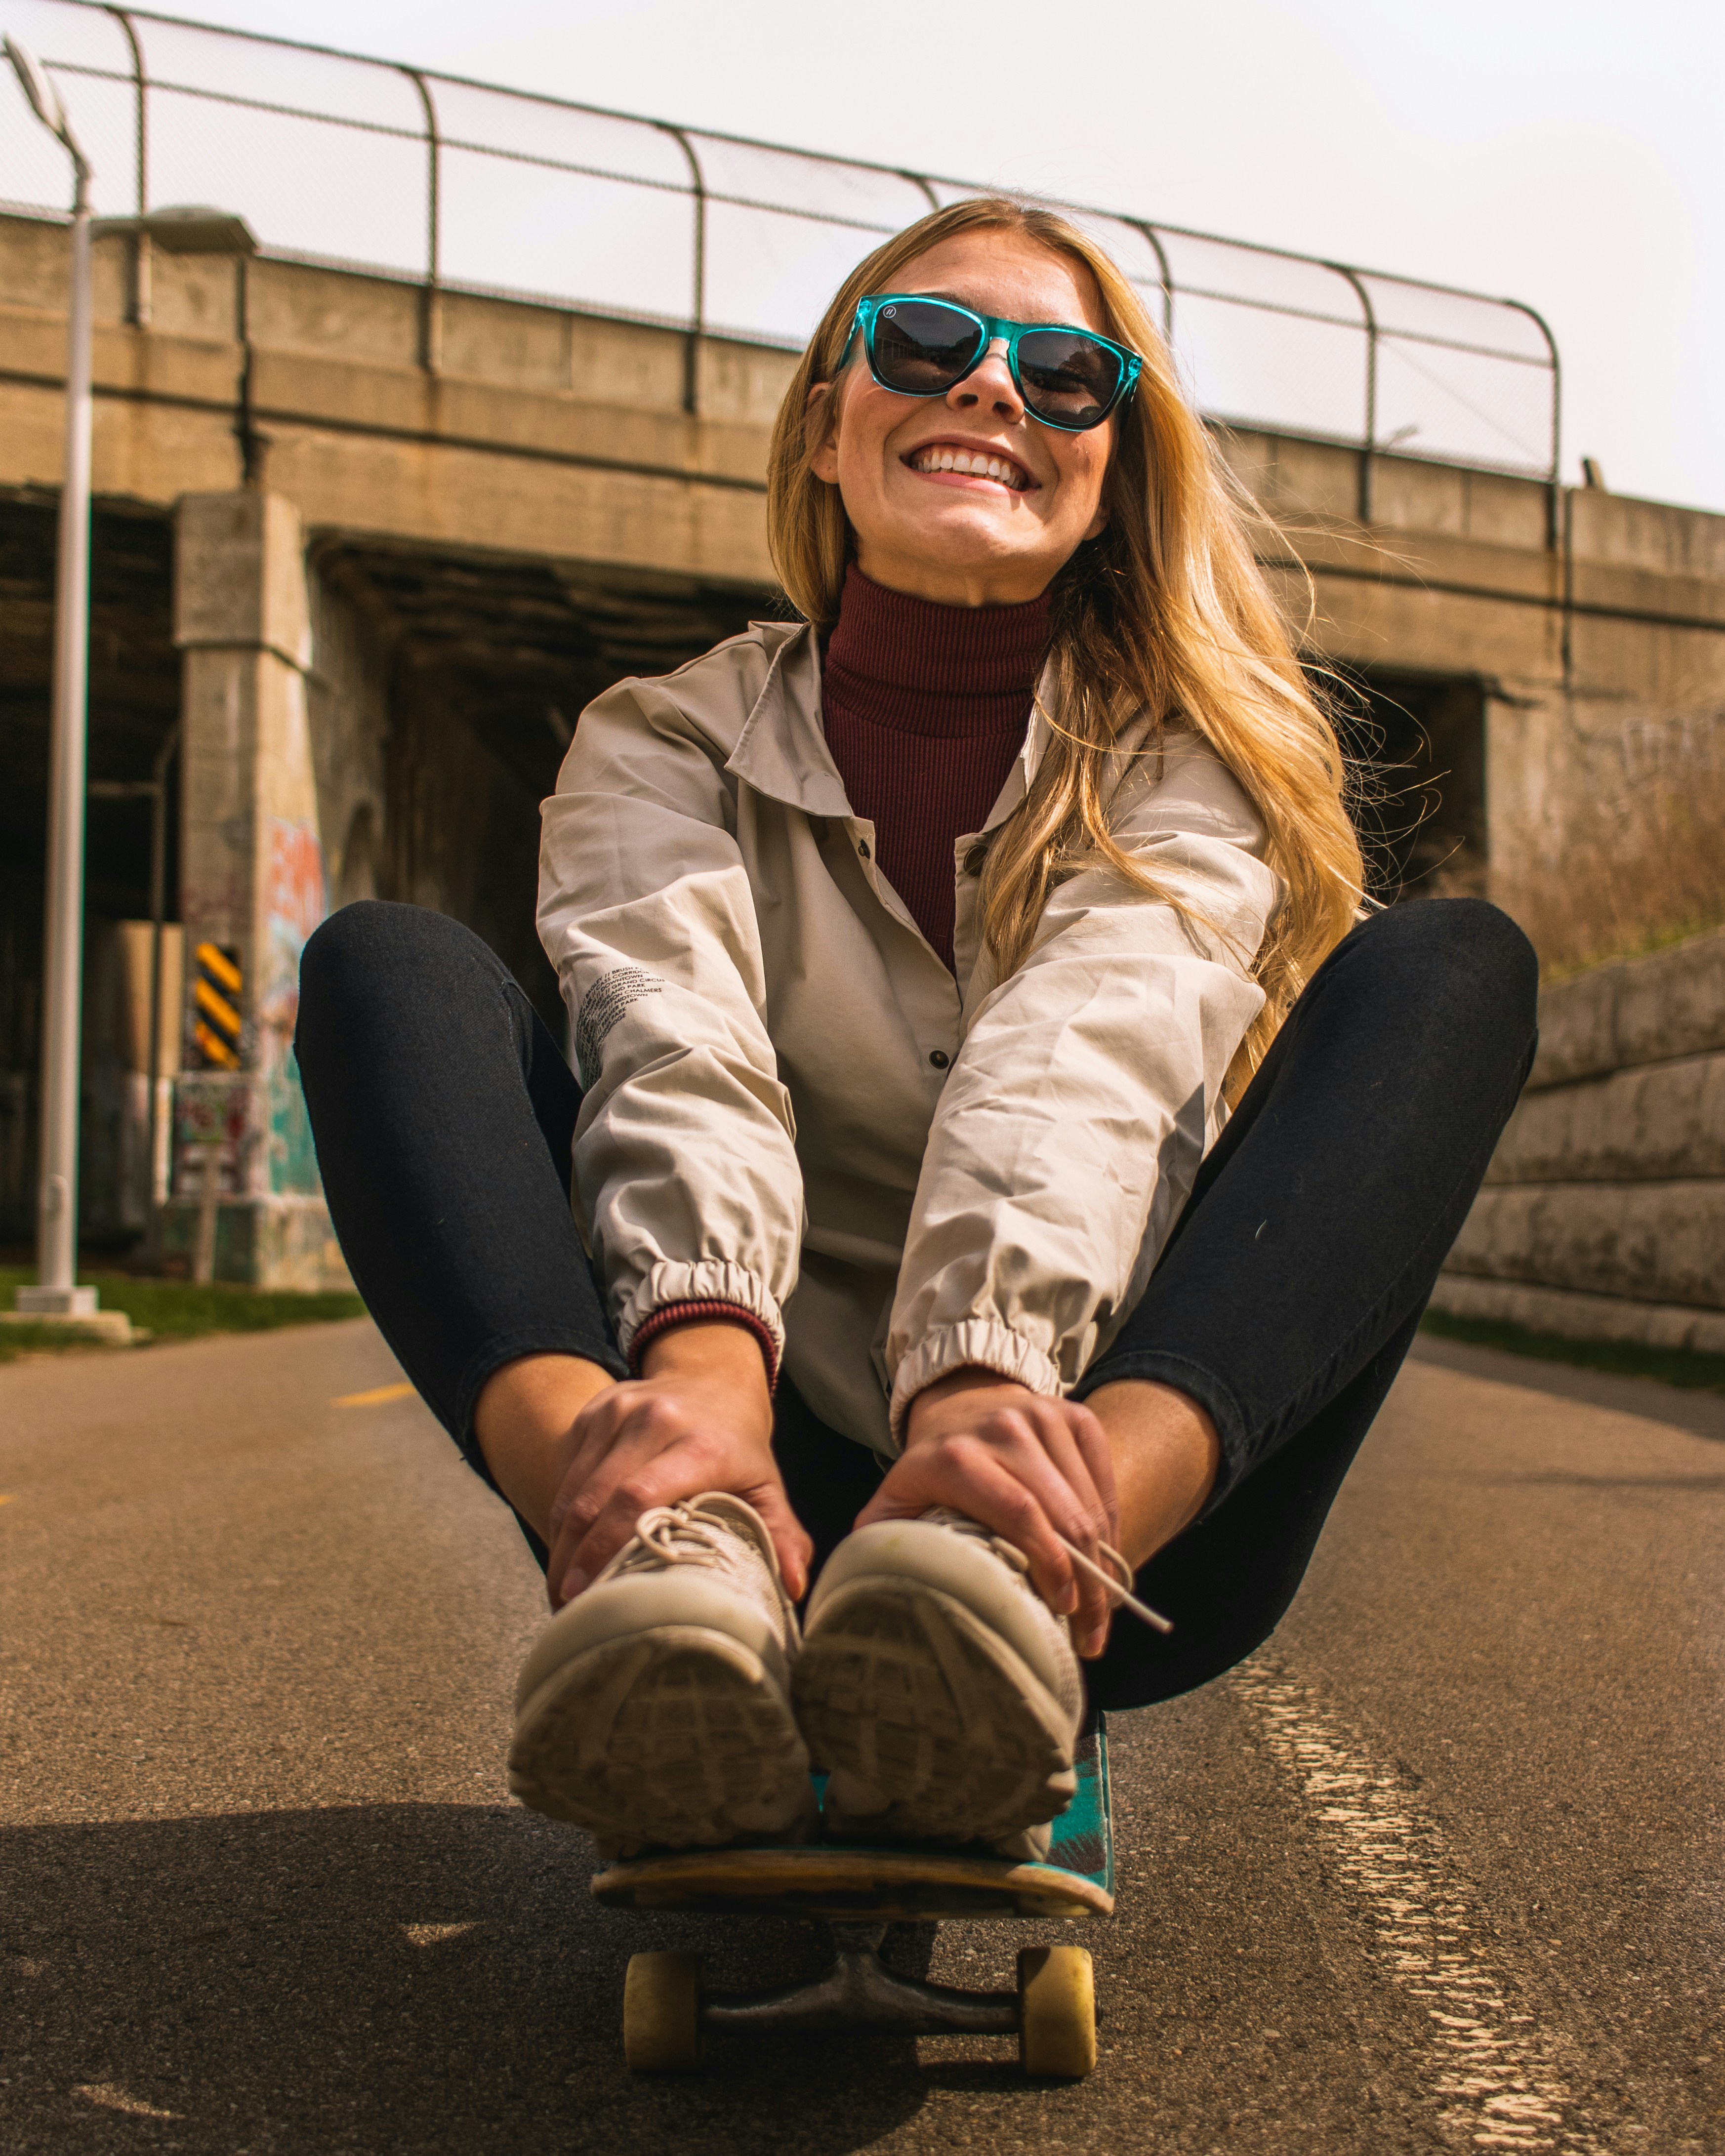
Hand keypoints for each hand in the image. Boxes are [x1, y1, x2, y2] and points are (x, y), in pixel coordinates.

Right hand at [543, 1320, 811, 1610]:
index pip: (638, 1497)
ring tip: (561, 1584)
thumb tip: (793, 1589)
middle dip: (574, 1557)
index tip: (588, 1593)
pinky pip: (566, 1468)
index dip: (606, 1547)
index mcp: (700, 1444)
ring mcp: (618, 1409)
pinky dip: (562, 1509)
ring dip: (562, 1539)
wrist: (714, 1378)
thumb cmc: (738, 1447)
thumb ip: (782, 1535)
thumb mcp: (766, 1487)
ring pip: (573, 1485)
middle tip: (565, 1602)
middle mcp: (655, 1419)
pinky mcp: (594, 1409)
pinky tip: (567, 1543)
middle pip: (596, 1498)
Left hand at [857, 1368, 1119, 1658]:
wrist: (959, 1400)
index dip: (1048, 1564)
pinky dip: (1111, 1528)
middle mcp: (1004, 1429)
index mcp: (956, 1457)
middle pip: (1063, 1514)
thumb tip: (872, 1597)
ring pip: (1089, 1503)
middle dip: (1086, 1582)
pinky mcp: (1075, 1415)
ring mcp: (1045, 1417)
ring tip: (1101, 1613)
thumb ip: (882, 1541)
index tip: (1061, 1610)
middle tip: (1091, 1635)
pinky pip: (1104, 1479)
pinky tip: (1108, 1564)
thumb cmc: (931, 1467)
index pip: (1018, 1513)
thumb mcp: (896, 1499)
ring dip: (1104, 1563)